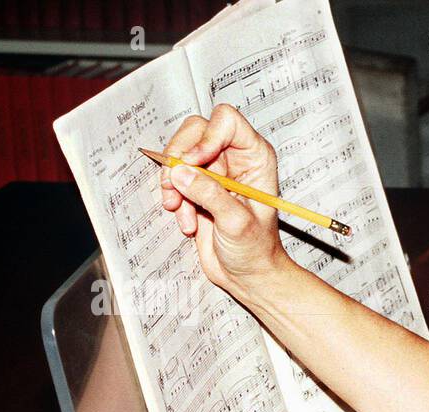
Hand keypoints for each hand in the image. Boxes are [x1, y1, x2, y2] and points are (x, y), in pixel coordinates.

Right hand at [159, 103, 291, 300]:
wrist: (248, 275)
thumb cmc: (255, 250)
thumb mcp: (237, 223)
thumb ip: (210, 194)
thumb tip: (180, 171)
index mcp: (255, 157)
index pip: (226, 120)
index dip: (206, 136)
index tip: (195, 162)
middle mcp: (234, 158)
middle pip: (195, 130)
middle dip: (179, 158)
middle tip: (176, 187)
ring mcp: (214, 171)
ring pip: (179, 153)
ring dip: (173, 183)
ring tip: (181, 211)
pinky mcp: (197, 187)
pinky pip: (173, 177)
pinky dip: (173, 198)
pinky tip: (187, 222)